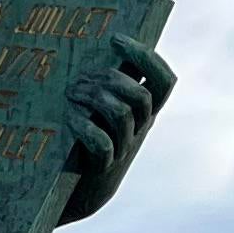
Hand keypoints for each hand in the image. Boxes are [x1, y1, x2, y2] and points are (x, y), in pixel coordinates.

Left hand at [60, 35, 173, 221]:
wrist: (73, 194)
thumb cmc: (82, 142)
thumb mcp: (98, 112)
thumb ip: (103, 86)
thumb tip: (88, 45)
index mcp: (144, 112)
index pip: (164, 81)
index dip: (147, 57)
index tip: (117, 39)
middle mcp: (139, 129)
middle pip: (140, 95)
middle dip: (110, 79)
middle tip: (80, 77)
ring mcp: (122, 149)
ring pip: (122, 115)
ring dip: (95, 99)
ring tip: (70, 93)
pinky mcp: (101, 168)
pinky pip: (102, 144)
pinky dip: (85, 128)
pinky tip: (69, 118)